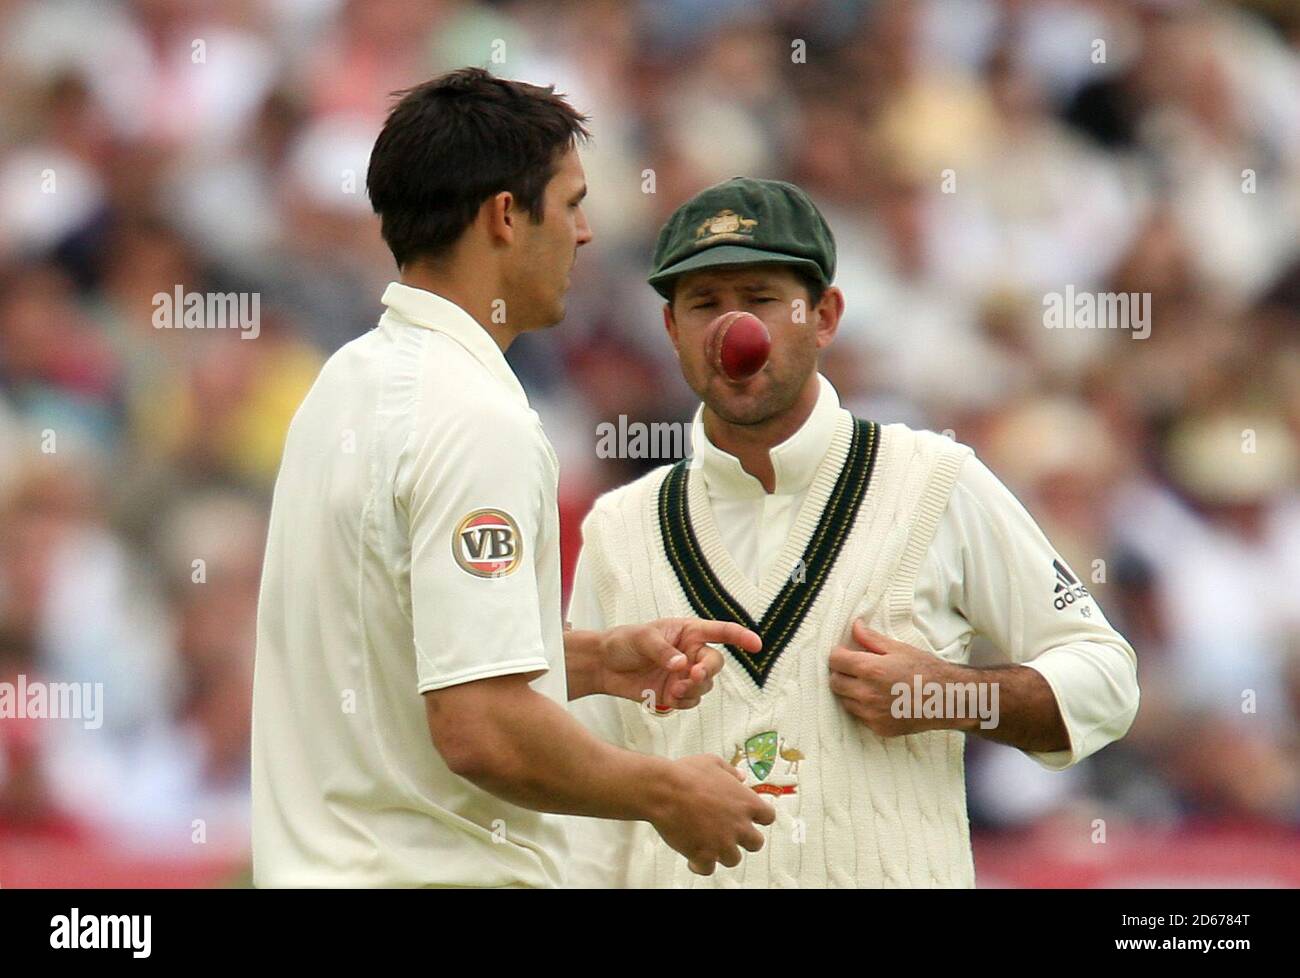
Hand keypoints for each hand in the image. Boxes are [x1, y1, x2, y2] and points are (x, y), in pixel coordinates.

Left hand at [599, 617, 761, 710]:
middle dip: (707, 672)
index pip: (720, 632)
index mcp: (688, 632)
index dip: (740, 636)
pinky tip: (668, 698)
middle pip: (715, 664)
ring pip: (705, 686)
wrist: (604, 666)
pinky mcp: (676, 693)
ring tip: (673, 690)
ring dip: (693, 689)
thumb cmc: (623, 642)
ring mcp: (685, 675)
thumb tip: (681, 664)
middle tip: (693, 675)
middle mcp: (691, 653)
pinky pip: (692, 700)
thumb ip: (662, 650)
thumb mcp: (641, 638)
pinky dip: (684, 701)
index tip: (756, 644)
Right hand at [651, 754, 775, 875]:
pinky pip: (708, 869)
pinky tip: (693, 859)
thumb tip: (741, 776)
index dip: (759, 817)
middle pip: (756, 843)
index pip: (768, 816)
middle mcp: (739, 824)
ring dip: (722, 853)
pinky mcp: (704, 855)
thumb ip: (731, 771)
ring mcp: (722, 842)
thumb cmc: (686, 775)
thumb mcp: (713, 763)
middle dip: (745, 840)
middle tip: (731, 834)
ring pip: (733, 859)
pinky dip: (701, 865)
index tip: (751, 817)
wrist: (664, 791)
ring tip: (710, 845)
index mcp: (746, 802)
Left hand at [828, 619, 961, 735]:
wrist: (949, 700)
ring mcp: (871, 714)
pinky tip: (879, 699)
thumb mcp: (899, 649)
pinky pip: (859, 715)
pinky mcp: (878, 728)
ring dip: (850, 691)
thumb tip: (854, 626)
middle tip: (855, 668)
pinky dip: (863, 707)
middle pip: (835, 682)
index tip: (846, 653)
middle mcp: (867, 694)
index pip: (835, 661)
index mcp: (870, 670)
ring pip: (844, 700)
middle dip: (841, 673)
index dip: (839, 654)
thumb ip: (872, 638)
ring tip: (868, 684)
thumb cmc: (926, 670)